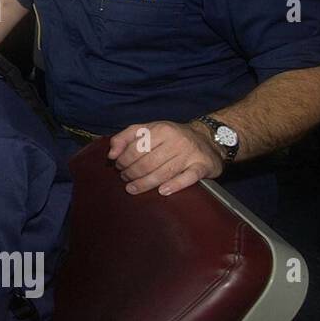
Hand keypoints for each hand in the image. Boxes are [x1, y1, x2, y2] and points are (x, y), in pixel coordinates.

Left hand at [106, 120, 224, 196]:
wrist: (208, 138)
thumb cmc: (172, 136)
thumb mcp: (148, 129)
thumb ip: (125, 137)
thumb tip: (111, 154)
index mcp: (161, 129)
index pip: (136, 148)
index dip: (124, 160)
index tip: (119, 167)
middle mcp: (177, 140)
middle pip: (148, 162)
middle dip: (132, 173)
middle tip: (125, 179)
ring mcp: (190, 154)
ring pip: (163, 172)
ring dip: (145, 183)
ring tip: (133, 188)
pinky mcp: (203, 166)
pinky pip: (188, 178)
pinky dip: (174, 185)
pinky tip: (162, 191)